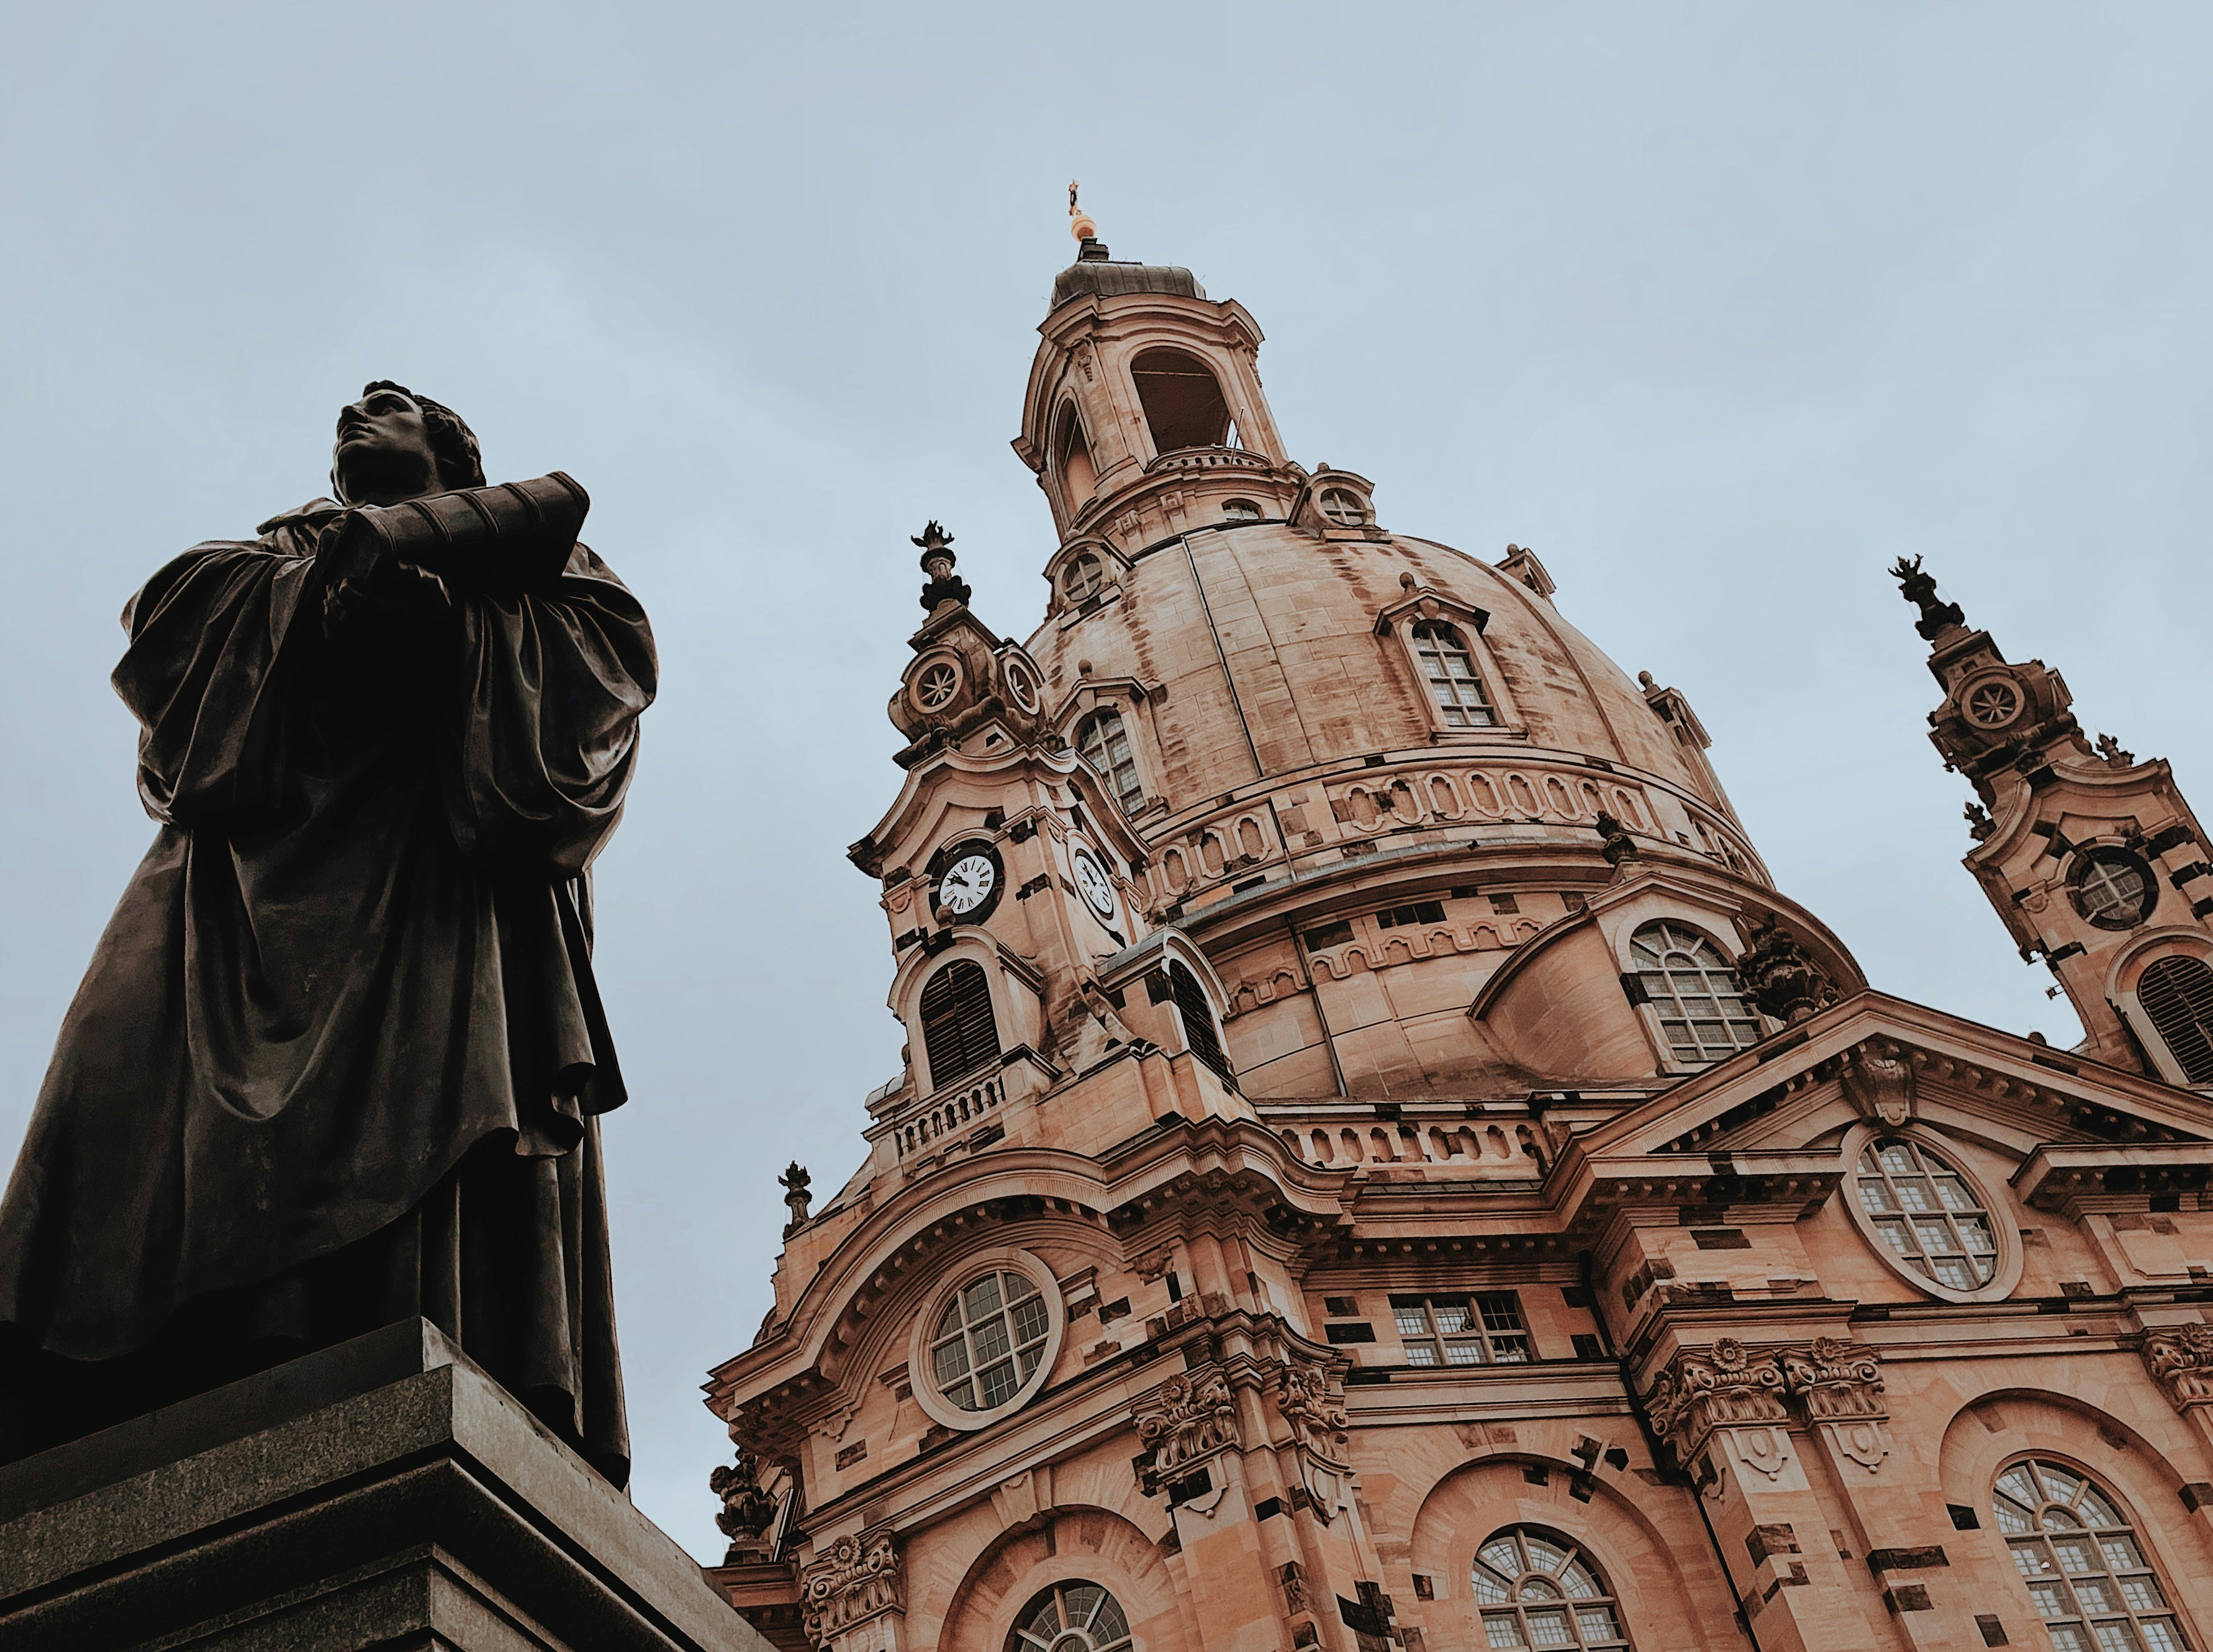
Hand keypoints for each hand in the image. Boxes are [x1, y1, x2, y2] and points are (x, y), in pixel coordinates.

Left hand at [320, 559, 454, 659]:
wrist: (444, 631)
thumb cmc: (436, 603)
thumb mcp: (432, 583)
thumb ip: (409, 572)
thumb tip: (385, 565)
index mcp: (403, 615)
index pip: (364, 605)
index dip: (347, 591)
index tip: (346, 581)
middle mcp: (390, 635)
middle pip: (349, 620)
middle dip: (334, 601)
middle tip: (331, 587)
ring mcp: (380, 648)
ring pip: (343, 635)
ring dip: (330, 615)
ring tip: (329, 600)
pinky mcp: (373, 655)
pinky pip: (343, 650)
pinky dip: (330, 634)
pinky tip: (328, 620)